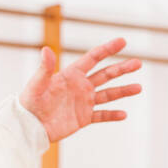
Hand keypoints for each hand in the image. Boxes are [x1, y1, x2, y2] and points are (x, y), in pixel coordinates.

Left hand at [19, 37, 142, 142]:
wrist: (29, 126)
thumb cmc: (29, 103)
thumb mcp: (37, 84)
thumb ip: (45, 68)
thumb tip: (46, 49)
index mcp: (71, 75)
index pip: (93, 58)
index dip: (108, 49)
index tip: (123, 42)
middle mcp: (80, 86)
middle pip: (105, 75)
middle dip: (122, 68)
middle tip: (138, 63)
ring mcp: (83, 102)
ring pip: (108, 94)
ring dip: (123, 91)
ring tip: (138, 87)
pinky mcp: (83, 118)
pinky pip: (101, 115)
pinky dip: (112, 115)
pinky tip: (124, 114)